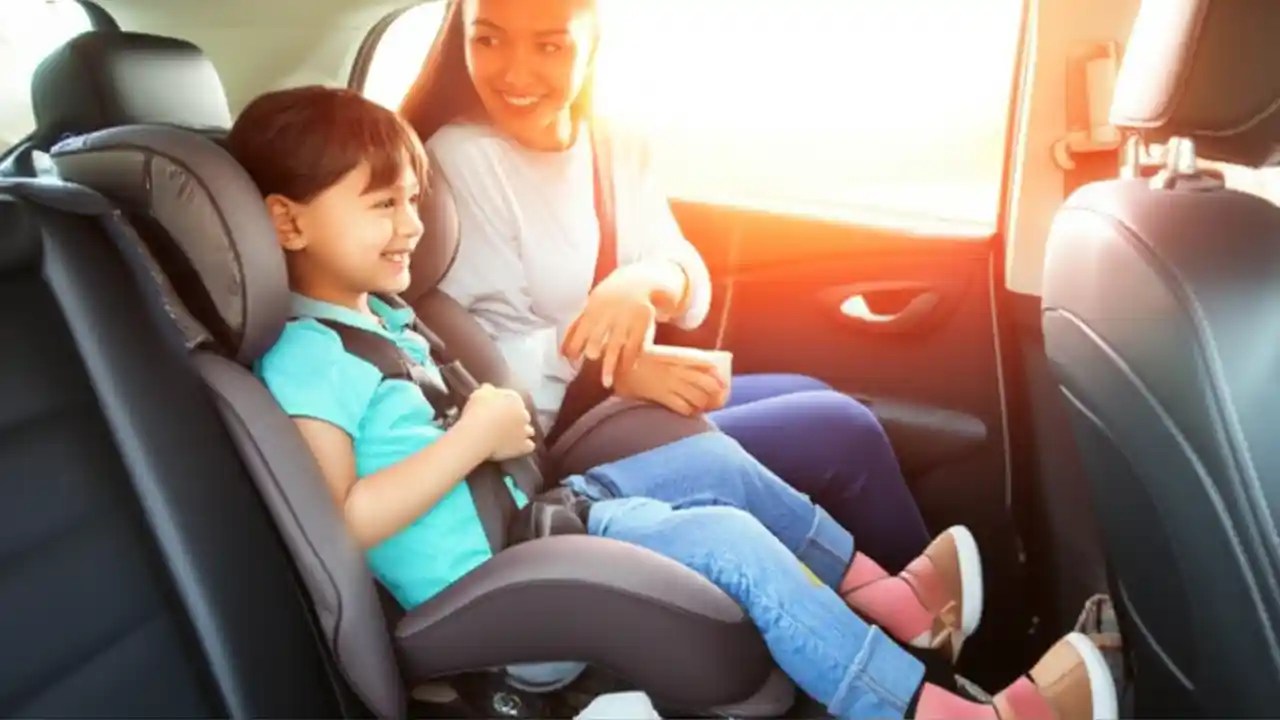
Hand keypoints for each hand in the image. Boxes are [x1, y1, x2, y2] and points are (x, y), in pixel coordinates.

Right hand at [458, 384, 535, 460]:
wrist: (478, 433)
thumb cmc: (478, 410)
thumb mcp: (480, 393)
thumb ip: (488, 390)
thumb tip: (489, 388)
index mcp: (514, 399)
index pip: (513, 399)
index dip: (505, 404)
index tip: (496, 409)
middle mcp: (523, 414)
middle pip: (523, 415)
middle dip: (516, 418)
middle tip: (503, 423)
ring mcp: (525, 431)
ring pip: (529, 430)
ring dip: (522, 432)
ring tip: (511, 436)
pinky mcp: (523, 446)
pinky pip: (529, 446)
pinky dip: (524, 446)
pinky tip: (516, 447)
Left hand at [561, 267, 656, 387]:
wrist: (641, 281)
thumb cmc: (610, 298)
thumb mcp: (593, 304)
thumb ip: (577, 326)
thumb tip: (561, 352)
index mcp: (593, 308)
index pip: (580, 330)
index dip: (574, 346)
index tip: (570, 360)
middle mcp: (609, 314)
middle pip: (596, 338)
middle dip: (591, 352)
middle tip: (590, 363)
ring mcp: (626, 320)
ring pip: (615, 346)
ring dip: (610, 366)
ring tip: (606, 383)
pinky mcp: (642, 324)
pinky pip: (635, 346)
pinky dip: (630, 360)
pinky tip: (626, 370)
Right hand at [613, 352, 727, 415]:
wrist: (619, 367)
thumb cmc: (639, 360)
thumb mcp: (661, 354)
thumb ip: (677, 360)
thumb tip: (698, 368)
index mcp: (677, 358)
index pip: (707, 365)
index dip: (718, 376)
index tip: (722, 383)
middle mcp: (677, 370)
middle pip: (707, 384)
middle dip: (716, 393)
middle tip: (717, 398)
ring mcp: (670, 384)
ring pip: (698, 397)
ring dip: (703, 404)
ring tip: (702, 406)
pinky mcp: (662, 396)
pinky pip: (683, 408)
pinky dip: (689, 411)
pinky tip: (688, 411)